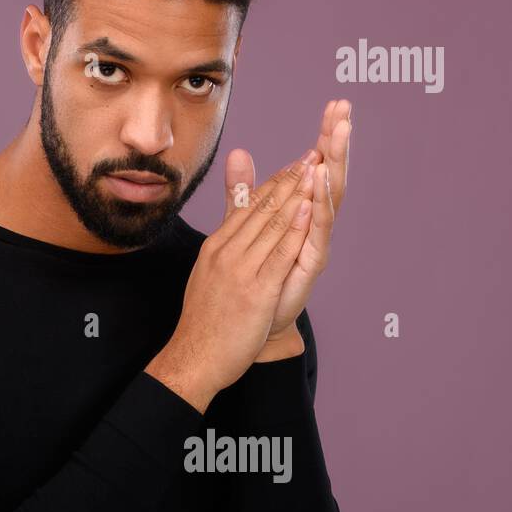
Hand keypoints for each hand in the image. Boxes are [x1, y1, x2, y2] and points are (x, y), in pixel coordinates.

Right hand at [150, 154, 316, 408]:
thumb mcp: (211, 271)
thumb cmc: (206, 319)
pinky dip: (295, 229)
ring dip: (297, 194)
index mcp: (217, 246)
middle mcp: (226, 252)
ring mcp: (240, 270)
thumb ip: (227, 244)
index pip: (250, 206)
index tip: (297, 162)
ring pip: (272, 225)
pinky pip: (278, 254)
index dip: (276, 181)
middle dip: (290, 179)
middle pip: (263, 209)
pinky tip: (309, 209)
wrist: (195, 357)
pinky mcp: (255, 291)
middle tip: (313, 153)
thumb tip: (233, 226)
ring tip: (316, 169)